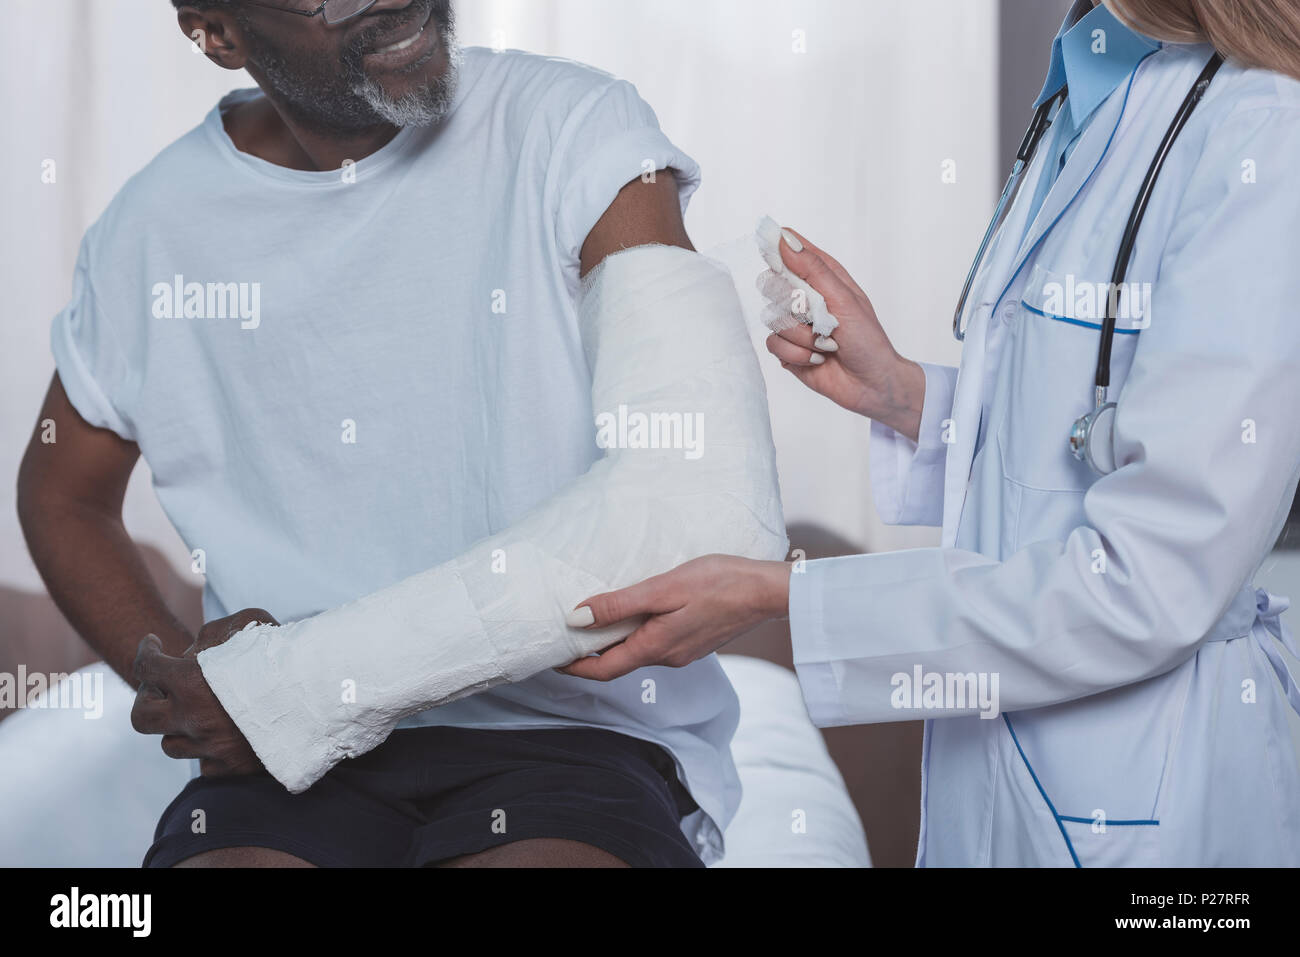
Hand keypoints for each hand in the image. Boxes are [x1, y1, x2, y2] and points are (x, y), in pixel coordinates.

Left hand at [130, 608, 277, 776]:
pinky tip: (220, 733)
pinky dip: (206, 749)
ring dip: (177, 726)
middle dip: (146, 698)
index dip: (145, 651)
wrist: (322, 696)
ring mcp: (208, 748)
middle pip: (141, 718)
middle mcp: (192, 719)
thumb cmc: (287, 654)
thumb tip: (192, 652)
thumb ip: (214, 633)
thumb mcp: (250, 623)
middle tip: (161, 687)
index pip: (146, 666)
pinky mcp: (228, 768)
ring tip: (196, 711)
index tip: (152, 645)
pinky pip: (202, 763)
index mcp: (190, 682)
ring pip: (170, 744)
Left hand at [558, 556, 791, 680]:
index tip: (552, 660)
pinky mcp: (696, 640)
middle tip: (566, 635)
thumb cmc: (719, 583)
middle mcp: (668, 657)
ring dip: (615, 641)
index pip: (603, 670)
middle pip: (619, 662)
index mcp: (655, 647)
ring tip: (596, 618)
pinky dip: (638, 632)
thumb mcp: (662, 588)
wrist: (768, 591)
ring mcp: (684, 651)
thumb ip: (618, 604)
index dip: (574, 668)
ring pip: (639, 650)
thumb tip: (576, 618)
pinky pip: (657, 641)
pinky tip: (637, 611)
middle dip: (590, 654)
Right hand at [762, 228, 925, 441]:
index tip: (774, 255)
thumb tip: (785, 240)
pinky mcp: (787, 348)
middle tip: (816, 315)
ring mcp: (794, 323)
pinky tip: (817, 358)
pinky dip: (797, 354)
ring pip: (773, 318)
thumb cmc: (867, 340)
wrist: (871, 384)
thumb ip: (813, 269)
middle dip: (793, 304)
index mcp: (823, 276)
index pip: (790, 249)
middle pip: (772, 283)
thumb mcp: (844, 299)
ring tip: (826, 345)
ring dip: (802, 336)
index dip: (777, 248)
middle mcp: (805, 297)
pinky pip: (773, 343)